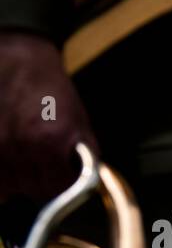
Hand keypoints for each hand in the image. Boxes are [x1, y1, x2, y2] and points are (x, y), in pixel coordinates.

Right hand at [0, 33, 98, 200]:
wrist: (17, 57)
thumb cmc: (50, 89)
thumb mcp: (80, 123)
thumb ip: (85, 159)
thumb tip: (87, 186)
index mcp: (49, 143)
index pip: (56, 190)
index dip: (60, 186)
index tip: (58, 176)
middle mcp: (18, 146)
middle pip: (29, 189)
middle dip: (36, 182)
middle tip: (39, 163)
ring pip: (5, 185)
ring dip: (13, 177)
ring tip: (20, 154)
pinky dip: (0, 170)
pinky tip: (6, 152)